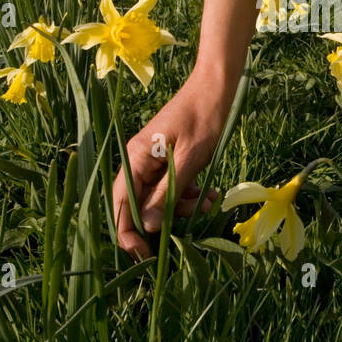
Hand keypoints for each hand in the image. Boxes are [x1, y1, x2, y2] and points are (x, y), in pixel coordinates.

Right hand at [111, 73, 225, 259]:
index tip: (143, 254)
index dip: (129, 231)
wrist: (219, 87)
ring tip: (208, 202)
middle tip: (184, 231)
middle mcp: (139, 160)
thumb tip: (149, 226)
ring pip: (159, 199)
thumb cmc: (203, 118)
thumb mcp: (188, 160)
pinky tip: (210, 194)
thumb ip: (168, 193)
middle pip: (140, 204)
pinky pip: (172, 187)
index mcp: (136, 157)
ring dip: (182, 207)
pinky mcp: (169, 160)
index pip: (122, 203)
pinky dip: (189, 195)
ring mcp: (154, 160)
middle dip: (163, 219)